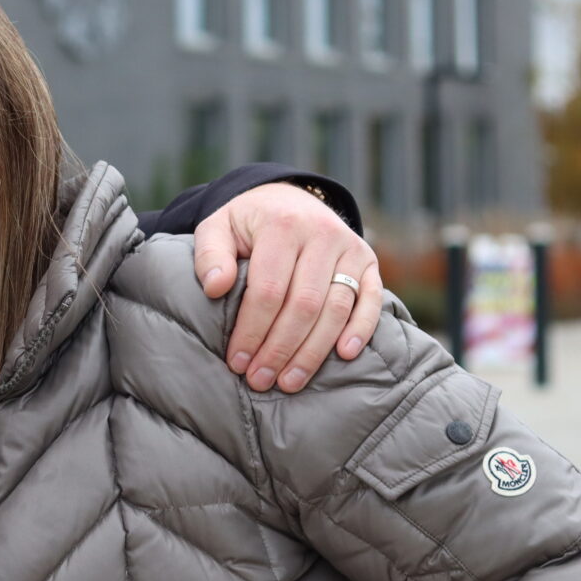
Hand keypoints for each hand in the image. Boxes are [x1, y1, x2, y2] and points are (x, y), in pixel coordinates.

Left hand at [193, 185, 382, 392]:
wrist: (287, 199)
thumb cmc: (246, 224)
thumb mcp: (217, 228)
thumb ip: (210, 255)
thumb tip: (215, 288)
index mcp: (282, 226)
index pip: (268, 290)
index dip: (252, 330)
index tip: (237, 361)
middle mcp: (321, 234)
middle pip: (303, 304)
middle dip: (280, 348)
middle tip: (260, 380)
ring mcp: (350, 247)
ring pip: (336, 308)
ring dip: (313, 351)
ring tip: (289, 382)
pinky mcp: (368, 261)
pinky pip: (370, 299)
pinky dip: (361, 328)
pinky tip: (344, 355)